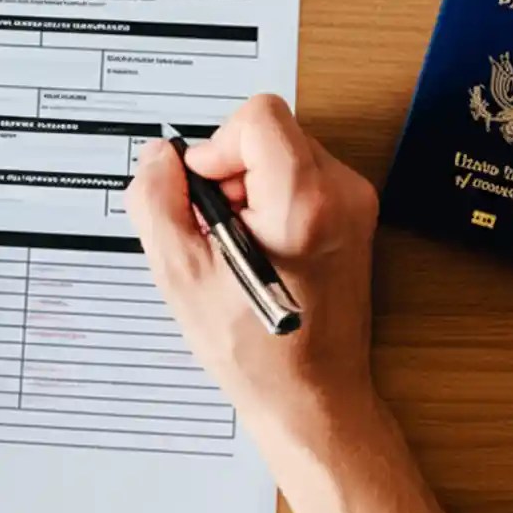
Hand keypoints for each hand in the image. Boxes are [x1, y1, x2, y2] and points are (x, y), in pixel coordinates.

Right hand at [126, 96, 441, 512]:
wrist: (313, 396)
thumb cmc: (258, 352)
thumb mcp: (181, 276)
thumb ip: (157, 202)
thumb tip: (159, 158)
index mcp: (303, 204)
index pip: (258, 116)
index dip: (215, 147)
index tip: (204, 192)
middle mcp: (341, 195)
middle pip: (268, 132)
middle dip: (229, 171)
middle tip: (215, 229)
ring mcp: (354, 204)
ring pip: (282, 152)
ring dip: (247, 187)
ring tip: (236, 246)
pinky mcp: (354, 216)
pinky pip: (299, 177)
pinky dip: (269, 200)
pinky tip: (256, 249)